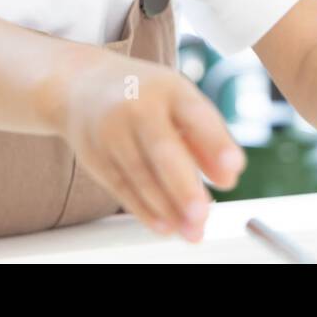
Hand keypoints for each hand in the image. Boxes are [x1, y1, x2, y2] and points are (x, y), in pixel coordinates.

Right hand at [57, 54, 245, 241]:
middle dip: (183, 185)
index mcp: (168, 87)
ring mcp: (111, 130)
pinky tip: (165, 226)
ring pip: (140, 174)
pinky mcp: (94, 154)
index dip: (215, 142)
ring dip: (168, 208)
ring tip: (191, 231)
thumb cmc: (145, 97)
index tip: (234, 168)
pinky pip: (121, 187)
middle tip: (202, 214)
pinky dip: (144, 210)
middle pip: (161, 148)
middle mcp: (137, 106)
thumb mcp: (178, 101)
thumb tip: (228, 177)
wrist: (82, 85)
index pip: (195, 115)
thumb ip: (206, 139)